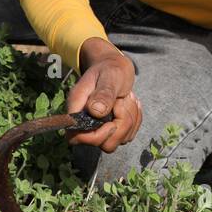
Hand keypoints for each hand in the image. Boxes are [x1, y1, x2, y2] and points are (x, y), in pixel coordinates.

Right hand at [65, 38, 141, 152]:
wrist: (115, 67)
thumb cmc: (110, 68)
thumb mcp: (109, 76)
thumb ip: (103, 93)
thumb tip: (95, 111)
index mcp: (77, 108)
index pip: (76, 137)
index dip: (96, 136)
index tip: (111, 121)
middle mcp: (86, 121)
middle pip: (104, 144)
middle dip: (121, 126)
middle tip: (123, 102)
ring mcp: (100, 127)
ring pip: (118, 141)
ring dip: (130, 120)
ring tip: (128, 99)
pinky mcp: (114, 129)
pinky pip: (128, 136)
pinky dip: (135, 121)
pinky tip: (132, 104)